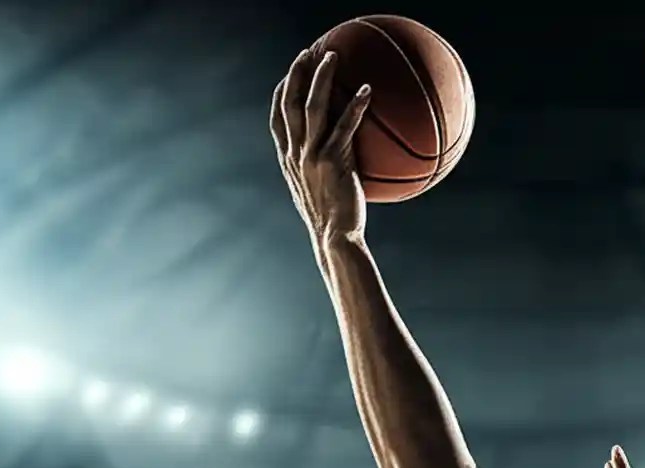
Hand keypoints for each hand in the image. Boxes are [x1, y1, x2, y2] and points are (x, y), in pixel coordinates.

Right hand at [269, 49, 371, 256]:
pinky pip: (344, 126)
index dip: (281, 93)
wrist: (335, 238)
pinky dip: (355, 105)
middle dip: (296, 73)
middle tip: (308, 52)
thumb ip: (321, 170)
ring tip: (332, 56)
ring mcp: (311, 156)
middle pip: (289, 103)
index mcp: (288, 160)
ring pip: (312, 107)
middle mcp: (294, 154)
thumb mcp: (319, 192)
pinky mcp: (332, 161)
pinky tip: (367, 90)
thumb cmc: (333, 219)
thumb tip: (339, 158)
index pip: (276, 120)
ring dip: (321, 77)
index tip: (289, 74)